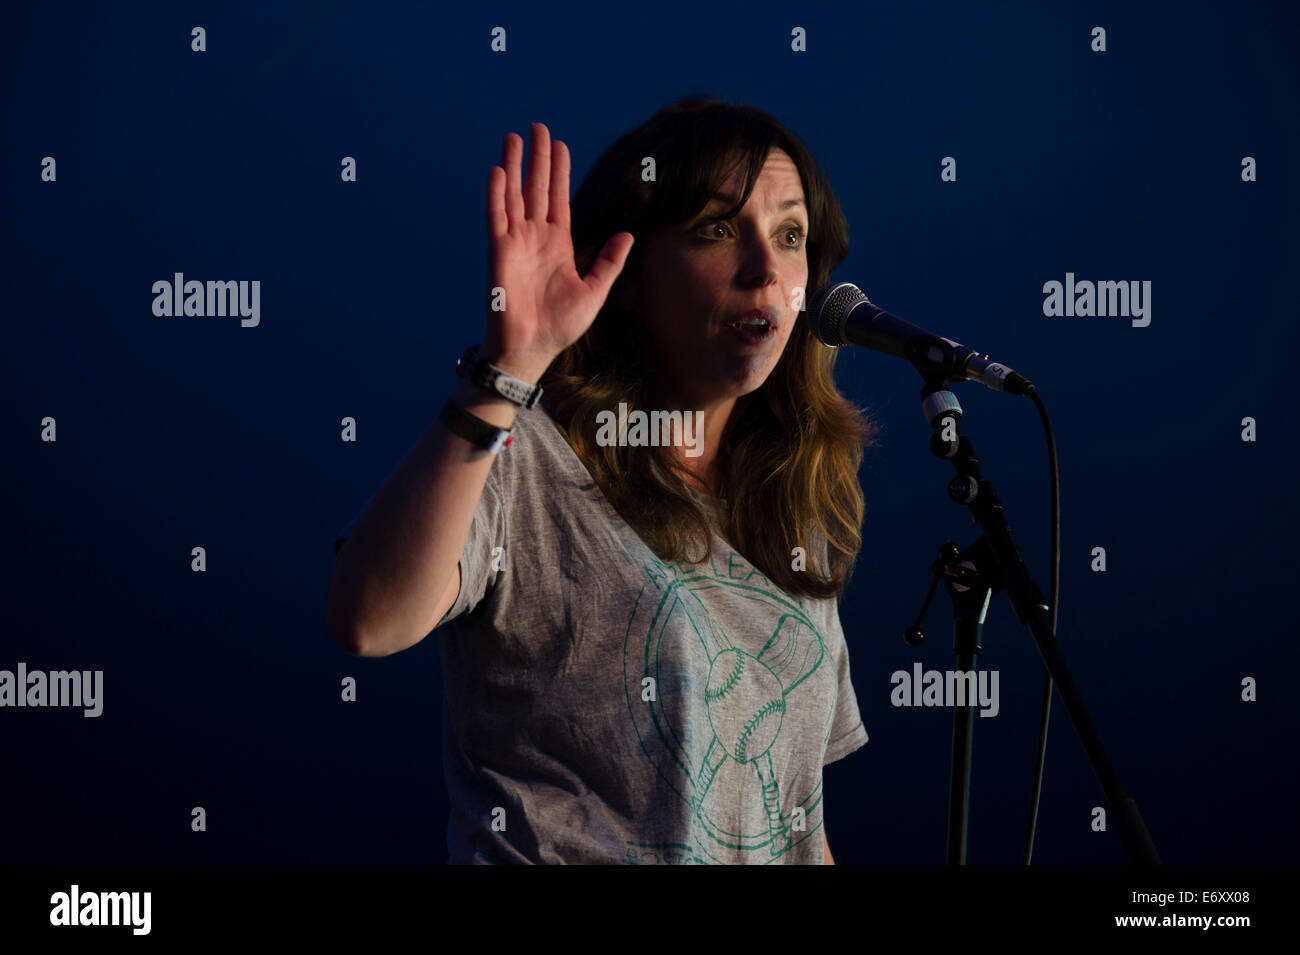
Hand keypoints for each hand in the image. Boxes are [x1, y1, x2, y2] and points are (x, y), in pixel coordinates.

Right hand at [483, 122, 634, 379]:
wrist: (533, 347)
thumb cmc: (561, 326)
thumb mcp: (595, 291)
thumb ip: (610, 262)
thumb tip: (628, 235)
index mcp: (558, 244)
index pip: (558, 199)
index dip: (558, 172)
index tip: (559, 145)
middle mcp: (536, 237)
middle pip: (536, 189)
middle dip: (538, 159)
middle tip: (538, 128)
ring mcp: (516, 242)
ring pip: (514, 195)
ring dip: (513, 167)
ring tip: (513, 138)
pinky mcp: (500, 252)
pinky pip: (497, 217)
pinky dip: (496, 194)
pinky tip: (498, 171)